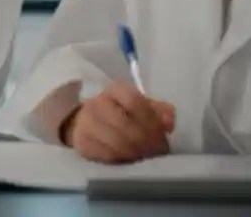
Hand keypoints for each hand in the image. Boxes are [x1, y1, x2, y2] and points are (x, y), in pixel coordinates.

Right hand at [60, 82, 175, 163]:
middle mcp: (97, 103)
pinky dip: (122, 159)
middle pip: (125, 124)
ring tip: (146, 157)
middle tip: (157, 152)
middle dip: (146, 141)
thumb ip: (160, 112)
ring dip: (135, 153)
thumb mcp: (142, 107)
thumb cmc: (122, 114)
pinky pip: (105, 155)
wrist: (87, 123)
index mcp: (115, 90)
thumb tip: (169, 123)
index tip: (163, 135)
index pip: (134, 101)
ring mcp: (86, 122)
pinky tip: (130, 160)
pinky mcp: (81, 142)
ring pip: (116, 142)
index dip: (151, 120)